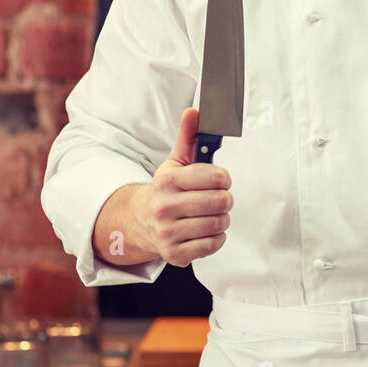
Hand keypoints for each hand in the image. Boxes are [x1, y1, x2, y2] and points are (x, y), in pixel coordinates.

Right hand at [134, 107, 232, 268]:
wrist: (142, 222)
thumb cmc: (167, 190)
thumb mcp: (175, 162)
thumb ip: (188, 136)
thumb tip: (194, 112)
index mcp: (167, 181)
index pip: (215, 177)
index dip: (223, 178)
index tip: (219, 180)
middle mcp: (164, 208)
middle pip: (220, 202)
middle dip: (225, 199)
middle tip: (218, 198)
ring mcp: (168, 233)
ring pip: (219, 224)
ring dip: (222, 218)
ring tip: (210, 214)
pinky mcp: (175, 254)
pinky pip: (213, 244)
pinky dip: (216, 237)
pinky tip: (205, 230)